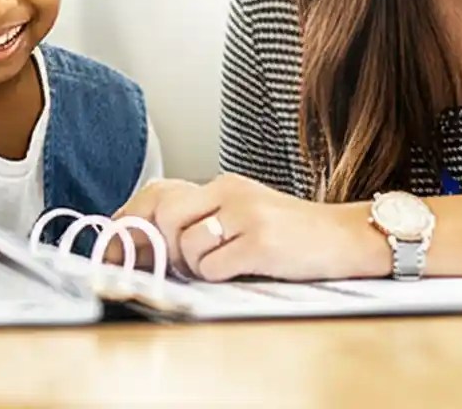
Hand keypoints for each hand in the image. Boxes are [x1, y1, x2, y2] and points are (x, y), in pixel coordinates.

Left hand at [113, 174, 389, 281]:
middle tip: (179, 265)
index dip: (129, 222)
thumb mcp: (244, 213)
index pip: (157, 193)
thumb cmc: (293, 233)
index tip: (115, 248)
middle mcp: (230, 192)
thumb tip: (149, 241)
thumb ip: (203, 219)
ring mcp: (245, 215)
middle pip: (164, 216)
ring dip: (195, 267)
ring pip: (187, 245)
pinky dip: (217, 276)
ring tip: (222, 266)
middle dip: (161, 248)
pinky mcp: (260, 242)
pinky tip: (240, 271)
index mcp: (222, 184)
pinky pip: (213, 266)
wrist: (346, 237)